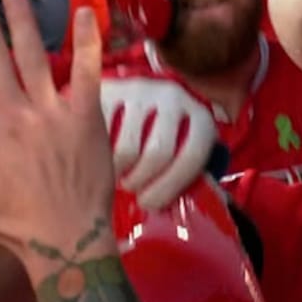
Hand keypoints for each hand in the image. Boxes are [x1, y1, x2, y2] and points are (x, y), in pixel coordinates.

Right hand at [104, 75, 218, 211]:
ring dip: (120, 172)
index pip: (192, 156)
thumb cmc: (169, 137)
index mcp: (201, 119)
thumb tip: (190, 211)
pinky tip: (103, 160)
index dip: (170, 187)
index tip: (151, 205)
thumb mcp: (187, 151)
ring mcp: (142, 91)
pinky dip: (100, 155)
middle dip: (142, 182)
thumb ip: (190, 176)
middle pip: (158, 153)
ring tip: (120, 175)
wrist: (142, 97)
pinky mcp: (112, 91)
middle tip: (134, 191)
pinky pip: (102, 134)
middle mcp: (174, 98)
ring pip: (127, 148)